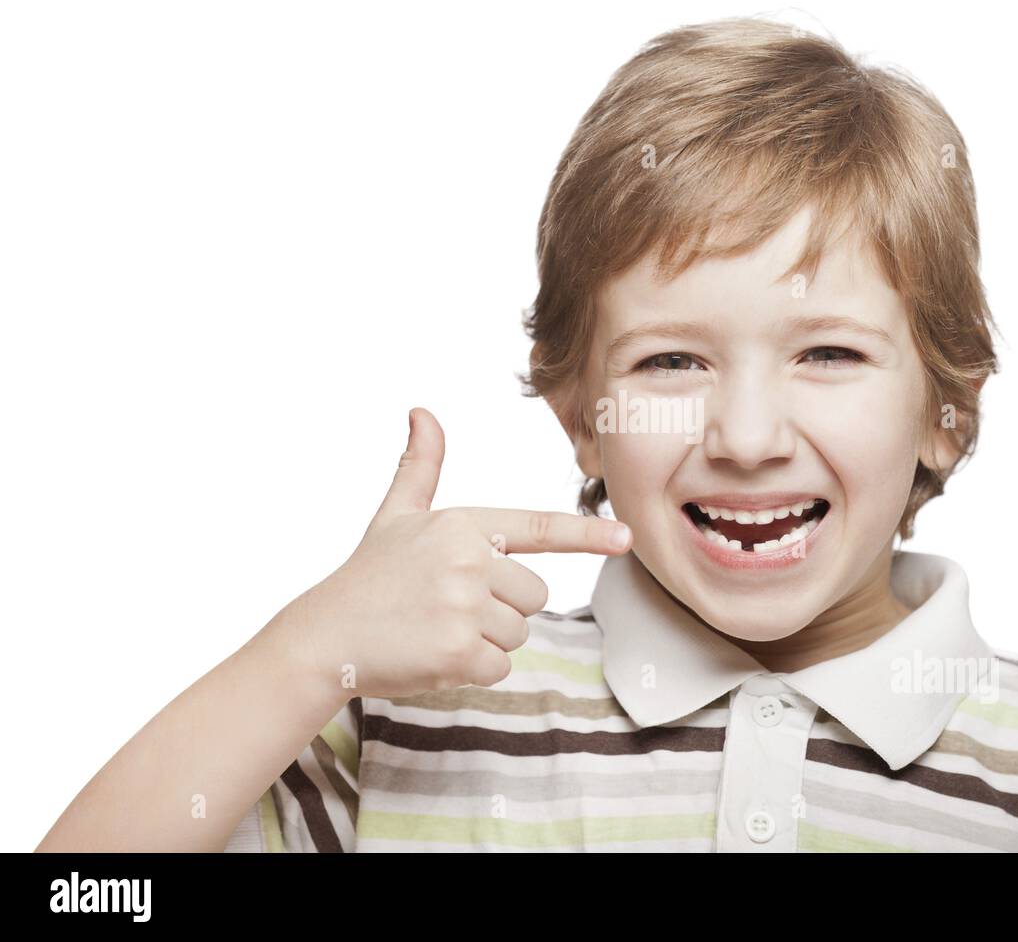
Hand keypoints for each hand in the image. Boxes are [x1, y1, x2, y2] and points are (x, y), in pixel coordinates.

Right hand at [278, 407, 632, 700]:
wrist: (324, 637)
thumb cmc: (368, 576)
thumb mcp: (395, 515)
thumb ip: (420, 466)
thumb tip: (422, 411)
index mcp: (463, 525)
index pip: (539, 529)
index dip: (587, 534)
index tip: (627, 537)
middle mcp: (469, 561)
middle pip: (534, 595)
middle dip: (501, 608)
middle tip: (447, 606)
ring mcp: (465, 607)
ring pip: (519, 633)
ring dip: (486, 641)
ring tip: (436, 628)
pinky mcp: (459, 652)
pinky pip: (500, 668)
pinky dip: (473, 671)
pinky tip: (434, 655)